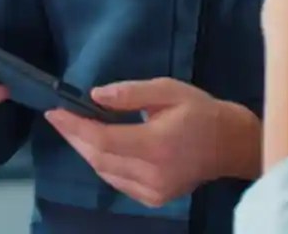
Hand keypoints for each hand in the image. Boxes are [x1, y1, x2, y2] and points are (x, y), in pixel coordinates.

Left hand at [45, 78, 260, 207]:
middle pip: (98, 158)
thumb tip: (95, 96)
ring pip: (104, 172)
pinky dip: (103, 163)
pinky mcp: (154, 198)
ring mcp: (153, 191)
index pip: (102, 139)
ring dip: (86, 150)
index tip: (54, 112)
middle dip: (75, 137)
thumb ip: (130, 93)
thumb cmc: (201, 112)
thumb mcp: (168, 90)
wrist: (232, 145)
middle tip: (59, 118)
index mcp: (156, 146)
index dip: (75, 127)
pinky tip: (98, 146)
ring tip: (75, 129)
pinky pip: (117, 181)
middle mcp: (151, 174)